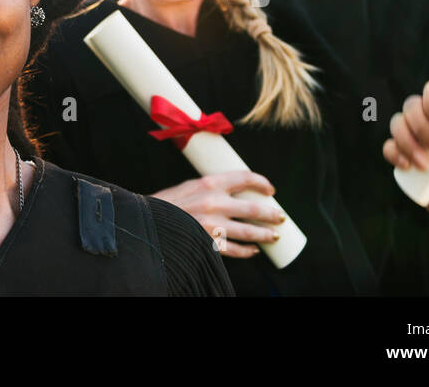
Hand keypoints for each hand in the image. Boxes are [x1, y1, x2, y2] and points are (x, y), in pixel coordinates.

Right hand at [152, 170, 284, 258]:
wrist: (146, 220)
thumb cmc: (167, 202)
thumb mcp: (189, 185)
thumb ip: (210, 188)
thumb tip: (232, 192)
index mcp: (209, 182)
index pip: (244, 177)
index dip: (262, 182)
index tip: (270, 189)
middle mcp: (214, 202)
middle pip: (253, 208)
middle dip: (271, 213)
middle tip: (281, 216)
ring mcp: (213, 224)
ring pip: (249, 231)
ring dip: (265, 234)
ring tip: (274, 235)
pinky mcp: (209, 243)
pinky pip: (235, 250)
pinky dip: (247, 251)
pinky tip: (254, 251)